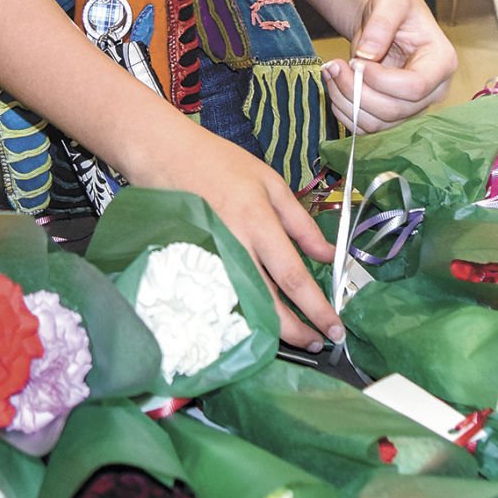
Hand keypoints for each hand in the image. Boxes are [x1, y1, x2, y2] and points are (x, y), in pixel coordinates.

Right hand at [125, 116, 342, 351]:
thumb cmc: (218, 162)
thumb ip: (300, 222)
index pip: (292, 277)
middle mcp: (234, 246)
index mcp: (258, 223)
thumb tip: (328, 255)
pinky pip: (219, 297)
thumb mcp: (269, 182)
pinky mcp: (189, 265)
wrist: (163, 154)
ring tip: (293, 337)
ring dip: (270, 329)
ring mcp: (208, 258)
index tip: (334, 328)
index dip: (316, 308)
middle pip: (267, 304)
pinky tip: (255, 321)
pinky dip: (240, 314)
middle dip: (296, 331)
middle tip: (317, 343)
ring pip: (241, 307)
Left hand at [322, 0, 457, 133]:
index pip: (416, 86)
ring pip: (378, 123)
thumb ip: (381, 22)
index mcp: (441, 62)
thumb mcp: (390, 0)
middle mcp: (433, 91)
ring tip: (332, 72)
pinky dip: (345, 112)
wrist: (385, 20)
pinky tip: (335, 86)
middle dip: (358, 91)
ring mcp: (413, 107)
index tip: (358, 61)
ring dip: (347, 101)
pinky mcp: (392, 116)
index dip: (382, 80)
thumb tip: (367, 53)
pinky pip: (367, 128)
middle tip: (335, 65)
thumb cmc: (394, 6)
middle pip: (395, 109)